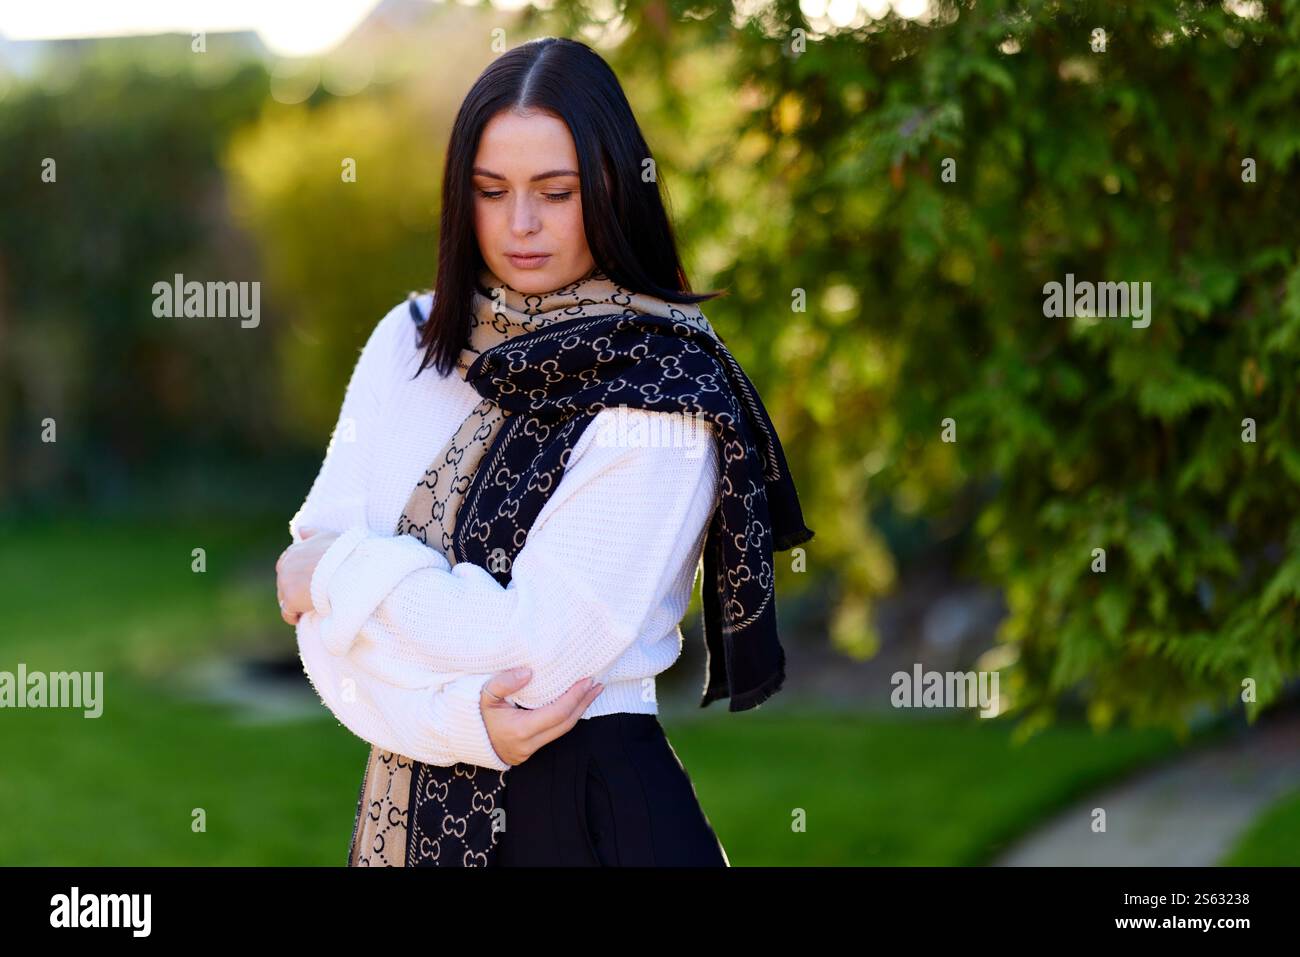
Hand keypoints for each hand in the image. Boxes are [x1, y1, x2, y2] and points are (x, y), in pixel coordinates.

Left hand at [275, 527, 338, 625]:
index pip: (287, 568)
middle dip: (295, 590)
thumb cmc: (342, 552)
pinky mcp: (290, 600)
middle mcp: (284, 566)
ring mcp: (285, 584)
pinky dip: (293, 617)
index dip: (298, 576)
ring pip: (284, 599)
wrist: (348, 568)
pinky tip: (301, 617)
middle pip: (284, 584)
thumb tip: (301, 530)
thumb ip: (312, 533)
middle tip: (312, 595)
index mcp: (292, 552)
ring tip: (310, 606)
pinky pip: (287, 614)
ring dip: (295, 603)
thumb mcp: (327, 536)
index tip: (310, 582)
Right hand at [480, 669, 603, 766]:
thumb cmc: (473, 714)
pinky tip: (572, 704)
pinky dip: (565, 718)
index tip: (587, 681)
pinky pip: (553, 734)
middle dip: (583, 703)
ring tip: (590, 692)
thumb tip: (528, 672)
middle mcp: (528, 744)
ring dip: (578, 711)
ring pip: (562, 731)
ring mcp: (529, 751)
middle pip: (565, 724)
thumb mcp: (483, 695)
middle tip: (597, 685)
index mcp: (519, 730)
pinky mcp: (530, 751)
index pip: (557, 714)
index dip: (575, 697)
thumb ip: (504, 682)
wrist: (462, 739)